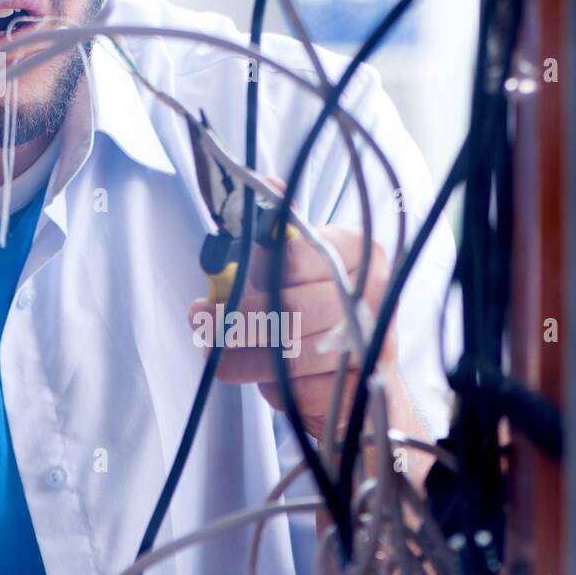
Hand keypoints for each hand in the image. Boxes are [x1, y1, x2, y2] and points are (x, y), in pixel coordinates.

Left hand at [188, 219, 394, 444]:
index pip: (294, 258)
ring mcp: (372, 344)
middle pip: (289, 308)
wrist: (359, 375)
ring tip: (213, 349)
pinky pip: (298, 389)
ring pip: (288, 352)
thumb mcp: (298, 264)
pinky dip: (268, 385)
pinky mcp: (360, 390)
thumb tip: (268, 184)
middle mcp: (374, 295)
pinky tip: (258, 376)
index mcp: (360, 251)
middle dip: (234, 320)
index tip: (226, 282)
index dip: (254, 272)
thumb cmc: (319, 309)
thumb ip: (278, 232)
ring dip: (239, 355)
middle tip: (201, 320)